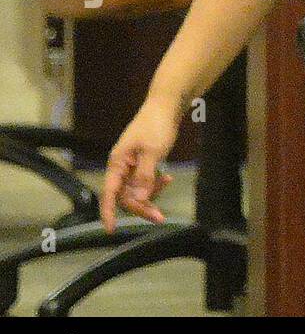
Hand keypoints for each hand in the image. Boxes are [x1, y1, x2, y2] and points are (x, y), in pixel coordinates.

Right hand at [100, 97, 180, 231]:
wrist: (167, 105)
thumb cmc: (157, 125)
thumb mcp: (153, 152)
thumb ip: (145, 176)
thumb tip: (140, 199)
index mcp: (117, 163)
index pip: (108, 193)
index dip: (108, 212)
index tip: (111, 229)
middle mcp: (121, 166)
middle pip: (125, 195)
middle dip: (141, 206)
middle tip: (159, 216)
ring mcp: (132, 164)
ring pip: (136, 190)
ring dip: (150, 194)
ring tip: (167, 184)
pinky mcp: (142, 162)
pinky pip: (144, 180)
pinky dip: (155, 183)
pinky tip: (167, 178)